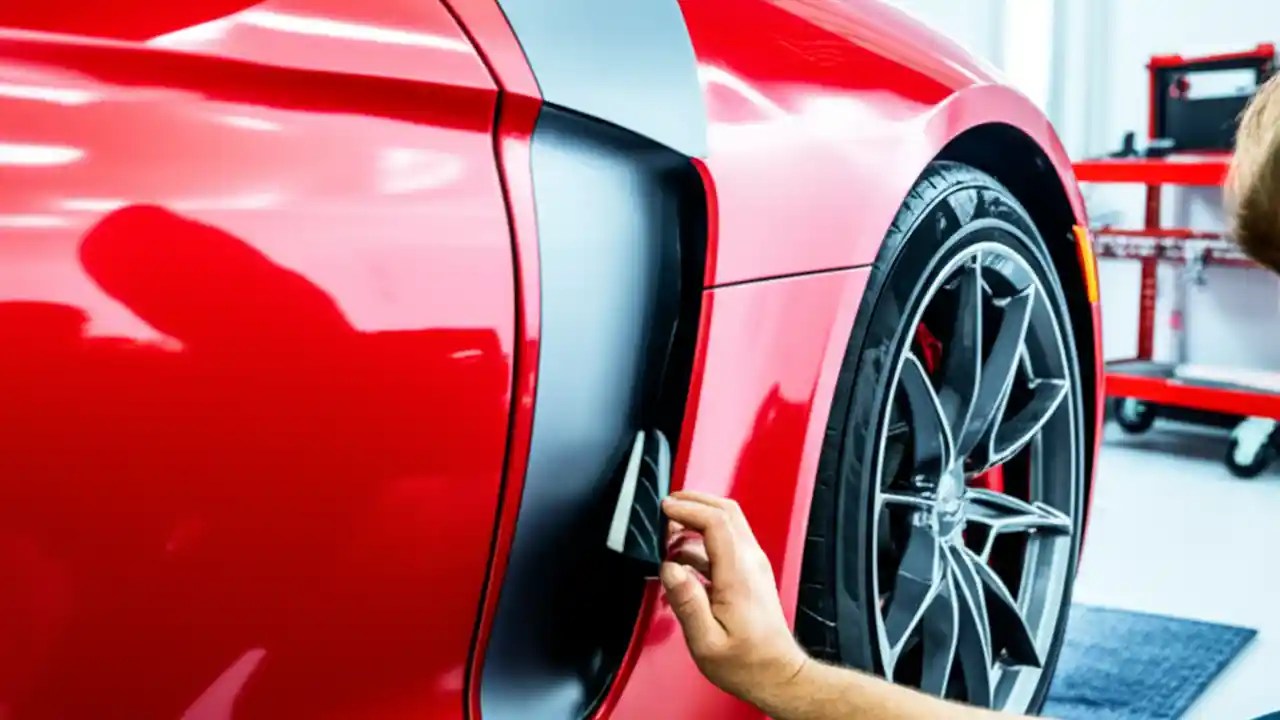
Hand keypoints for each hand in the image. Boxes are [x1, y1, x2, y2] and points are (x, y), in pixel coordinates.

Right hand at [659, 490, 808, 705]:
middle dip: (693, 501)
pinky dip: (703, 535)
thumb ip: (686, 603)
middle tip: (665, 507)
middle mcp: (750, 562)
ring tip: (669, 528)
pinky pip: (728, 539)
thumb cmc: (744, 663)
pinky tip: (682, 553)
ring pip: (729, 521)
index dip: (688, 508)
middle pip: (726, 511)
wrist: (777, 675)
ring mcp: (753, 565)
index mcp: (738, 574)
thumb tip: (670, 569)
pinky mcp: (751, 572)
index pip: (716, 522)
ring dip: (699, 515)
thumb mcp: (706, 642)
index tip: (664, 508)